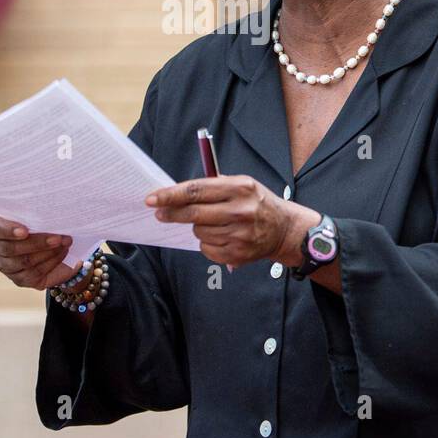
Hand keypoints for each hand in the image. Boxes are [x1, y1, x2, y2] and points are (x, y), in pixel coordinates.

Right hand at [0, 214, 81, 289]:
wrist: (55, 246)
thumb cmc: (42, 223)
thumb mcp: (39, 215)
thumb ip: (38, 213)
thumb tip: (51, 213)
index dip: (8, 230)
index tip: (25, 231)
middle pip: (10, 248)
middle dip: (37, 243)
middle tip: (57, 238)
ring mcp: (6, 266)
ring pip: (24, 261)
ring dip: (48, 252)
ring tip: (65, 242)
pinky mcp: (19, 279)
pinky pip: (35, 272)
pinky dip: (52, 261)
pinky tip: (62, 252)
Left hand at [145, 175, 321, 268]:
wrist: (284, 229)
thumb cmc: (257, 203)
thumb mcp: (242, 184)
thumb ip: (214, 185)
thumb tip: (178, 192)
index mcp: (239, 188)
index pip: (197, 190)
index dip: (171, 195)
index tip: (153, 198)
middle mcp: (240, 211)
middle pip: (194, 213)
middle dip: (172, 213)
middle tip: (159, 213)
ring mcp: (239, 234)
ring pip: (199, 232)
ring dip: (197, 227)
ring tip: (213, 223)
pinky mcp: (238, 253)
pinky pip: (206, 248)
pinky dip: (207, 242)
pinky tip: (221, 236)